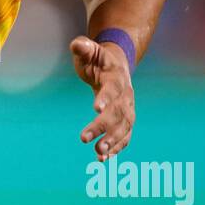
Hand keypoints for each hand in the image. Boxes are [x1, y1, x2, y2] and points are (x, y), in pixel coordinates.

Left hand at [69, 35, 134, 161]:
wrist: (117, 65)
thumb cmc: (97, 59)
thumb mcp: (89, 50)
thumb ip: (83, 47)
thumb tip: (76, 45)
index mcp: (115, 77)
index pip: (112, 89)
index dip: (105, 98)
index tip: (95, 108)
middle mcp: (125, 95)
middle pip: (117, 112)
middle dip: (103, 126)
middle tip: (84, 139)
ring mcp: (128, 108)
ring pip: (124, 127)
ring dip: (113, 141)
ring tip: (98, 154)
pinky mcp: (126, 119)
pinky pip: (125, 136)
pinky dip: (117, 148)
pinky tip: (103, 159)